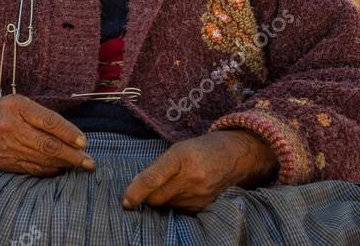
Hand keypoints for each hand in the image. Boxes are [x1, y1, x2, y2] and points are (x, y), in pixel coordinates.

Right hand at [0, 94, 95, 175]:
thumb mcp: (18, 103)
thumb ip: (42, 115)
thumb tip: (70, 134)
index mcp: (16, 109)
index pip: (48, 121)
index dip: (68, 133)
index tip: (85, 142)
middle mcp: (12, 129)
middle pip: (48, 145)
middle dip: (72, 155)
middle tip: (90, 162)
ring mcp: (9, 149)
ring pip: (42, 160)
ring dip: (65, 164)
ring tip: (82, 165)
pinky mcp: (8, 164)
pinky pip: (33, 169)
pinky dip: (50, 170)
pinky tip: (61, 169)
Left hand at [122, 130, 278, 212]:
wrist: (233, 156)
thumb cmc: (199, 149)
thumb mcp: (176, 149)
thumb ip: (157, 167)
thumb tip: (137, 188)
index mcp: (180, 157)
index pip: (151, 179)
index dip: (135, 192)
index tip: (126, 202)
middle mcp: (190, 178)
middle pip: (156, 198)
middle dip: (148, 196)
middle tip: (151, 186)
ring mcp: (199, 194)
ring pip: (167, 205)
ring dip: (162, 198)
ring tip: (173, 184)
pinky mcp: (204, 205)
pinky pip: (179, 210)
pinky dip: (175, 202)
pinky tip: (183, 190)